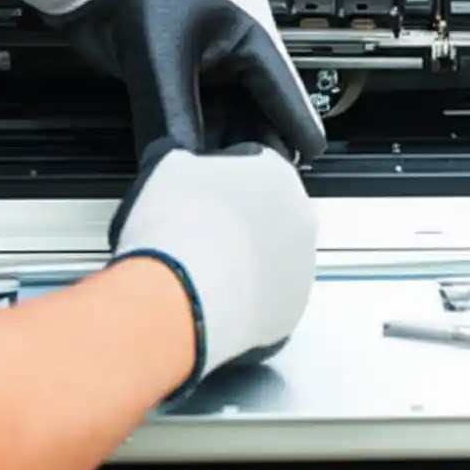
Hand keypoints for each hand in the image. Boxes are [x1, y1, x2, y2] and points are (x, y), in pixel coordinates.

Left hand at [18, 0, 325, 162]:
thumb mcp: (157, 66)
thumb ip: (172, 122)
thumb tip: (179, 168)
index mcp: (250, 28)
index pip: (285, 91)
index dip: (296, 128)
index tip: (309, 158)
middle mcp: (236, 37)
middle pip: (261, 103)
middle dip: (257, 140)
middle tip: (257, 178)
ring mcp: (209, 47)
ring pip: (231, 106)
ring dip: (227, 137)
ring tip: (227, 171)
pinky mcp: (182, 57)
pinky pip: (204, 100)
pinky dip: (202, 127)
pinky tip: (197, 151)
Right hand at [108, 140, 316, 396]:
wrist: (178, 298)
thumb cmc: (176, 231)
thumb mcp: (169, 168)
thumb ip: (186, 158)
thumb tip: (184, 163)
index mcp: (278, 176)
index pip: (256, 164)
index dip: (224, 178)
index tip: (203, 192)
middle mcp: (301, 221)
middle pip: (269, 214)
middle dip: (240, 221)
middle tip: (200, 232)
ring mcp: (301, 270)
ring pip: (272, 259)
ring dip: (245, 261)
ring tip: (203, 269)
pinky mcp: (290, 312)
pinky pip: (268, 299)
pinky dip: (246, 298)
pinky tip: (214, 297)